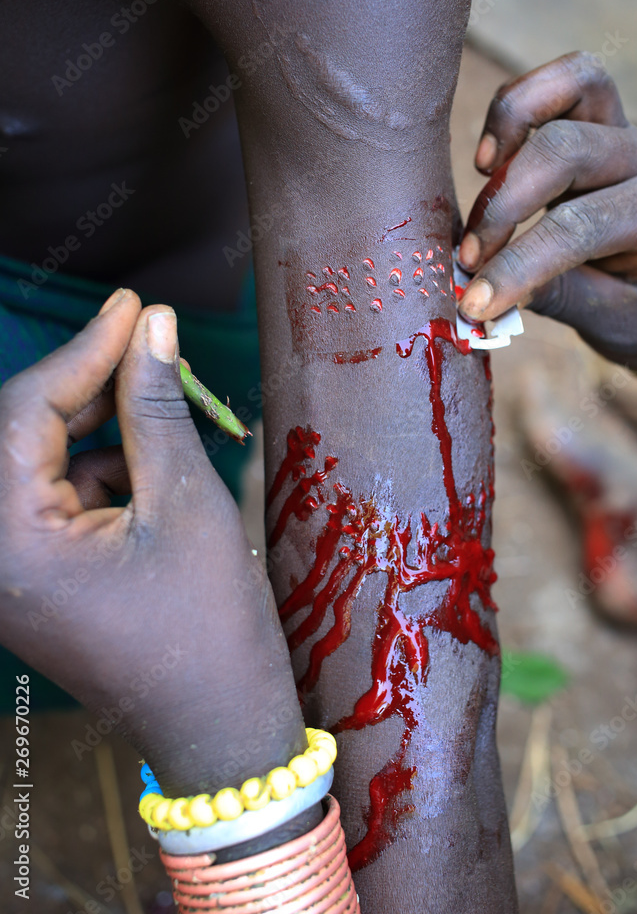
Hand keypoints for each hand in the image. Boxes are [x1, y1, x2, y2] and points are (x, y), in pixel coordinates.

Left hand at [0, 289, 304, 796]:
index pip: (23, 412)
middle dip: (88, 385)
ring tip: (164, 402)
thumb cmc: (208, 624)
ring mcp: (12, 571)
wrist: (220, 726)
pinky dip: (102, 468)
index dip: (84, 350)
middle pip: (22, 433)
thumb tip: (153, 324)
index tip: (135, 305)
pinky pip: (57, 496)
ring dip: (98, 426)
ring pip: (41, 461)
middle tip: (150, 341)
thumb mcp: (186, 503)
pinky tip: (153, 464)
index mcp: (9, 541)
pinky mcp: (37, 577)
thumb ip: (157, 407)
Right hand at [457, 51, 636, 372]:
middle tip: (469, 260)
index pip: (578, 228)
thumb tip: (486, 289)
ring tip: (482, 173)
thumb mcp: (618, 323)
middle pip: (565, 149)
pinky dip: (517, 108)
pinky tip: (492, 158)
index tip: (474, 305)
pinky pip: (562, 84)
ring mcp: (625, 133)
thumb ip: (560, 300)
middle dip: (505, 205)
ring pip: (574, 82)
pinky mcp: (599, 124)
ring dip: (512, 122)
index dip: (517, 266)